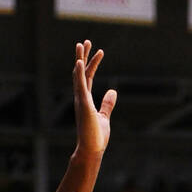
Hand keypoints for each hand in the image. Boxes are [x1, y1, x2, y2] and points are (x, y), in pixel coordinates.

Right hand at [73, 39, 115, 157]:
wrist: (92, 150)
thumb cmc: (96, 137)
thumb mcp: (104, 117)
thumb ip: (107, 104)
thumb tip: (113, 91)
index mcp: (85, 100)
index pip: (87, 78)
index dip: (91, 64)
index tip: (99, 51)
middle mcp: (80, 98)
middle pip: (81, 72)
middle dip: (83, 56)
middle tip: (86, 42)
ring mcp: (80, 100)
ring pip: (78, 75)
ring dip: (80, 59)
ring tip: (82, 44)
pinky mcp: (83, 105)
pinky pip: (80, 86)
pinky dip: (80, 73)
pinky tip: (80, 61)